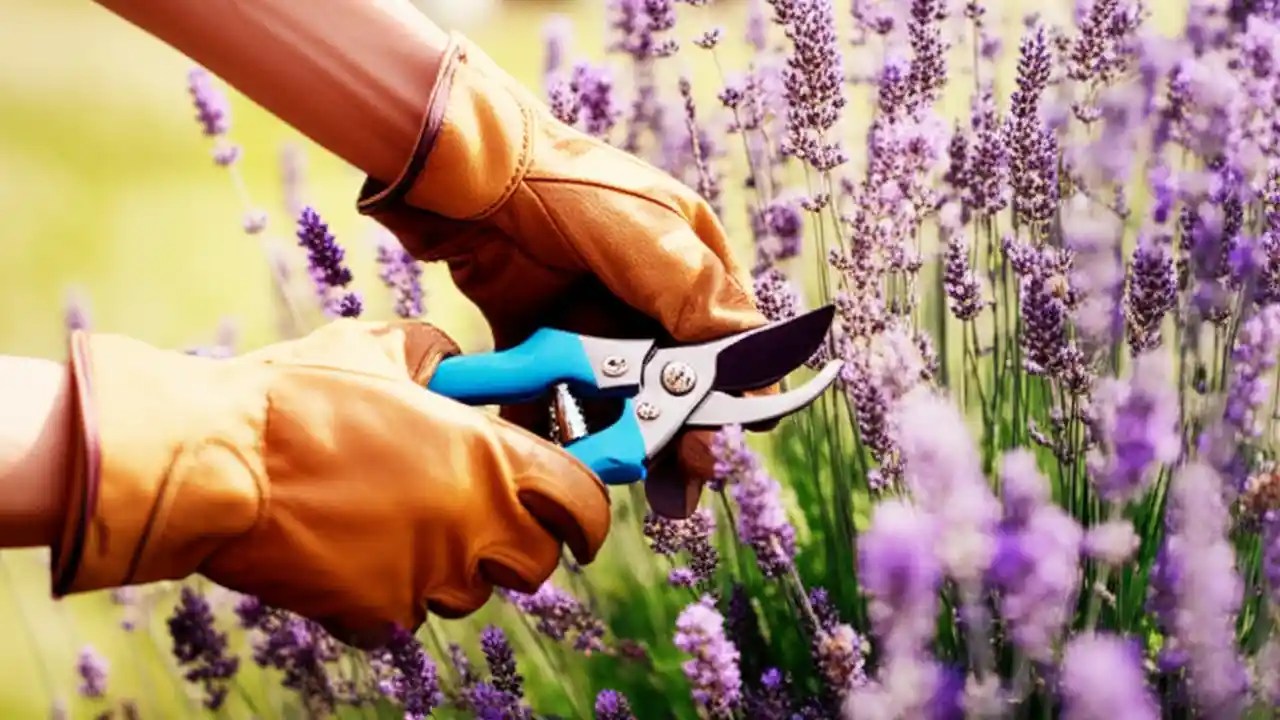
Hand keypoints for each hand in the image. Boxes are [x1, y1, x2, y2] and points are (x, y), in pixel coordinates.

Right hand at [50, 320, 609, 646]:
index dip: (588, 511)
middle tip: (489, 519)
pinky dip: (393, 594)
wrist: (214, 461)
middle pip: (536, 564)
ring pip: (470, 593)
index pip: (582, 503)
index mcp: (486, 459)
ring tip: (405, 525)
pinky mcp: (374, 614)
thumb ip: (442, 361)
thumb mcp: (386, 349)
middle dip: (521, 544)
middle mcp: (469, 525)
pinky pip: (406, 616)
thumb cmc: (298, 397)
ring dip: (453, 567)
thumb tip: (458, 370)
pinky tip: (361, 553)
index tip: (582, 514)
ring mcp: (423, 576)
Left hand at [357, 33, 771, 516]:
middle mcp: (643, 293)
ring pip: (608, 395)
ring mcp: (587, 313)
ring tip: (612, 479)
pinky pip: (546, 391)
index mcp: (689, 262)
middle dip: (671, 435)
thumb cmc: (567, 185)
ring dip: (611, 439)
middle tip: (677, 485)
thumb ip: (700, 301)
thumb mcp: (652, 235)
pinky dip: (544, 424)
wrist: (465, 172)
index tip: (714, 445)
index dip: (722, 398)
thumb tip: (754, 362)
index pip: (723, 344)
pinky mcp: (533, 328)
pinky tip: (546, 458)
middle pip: (667, 381)